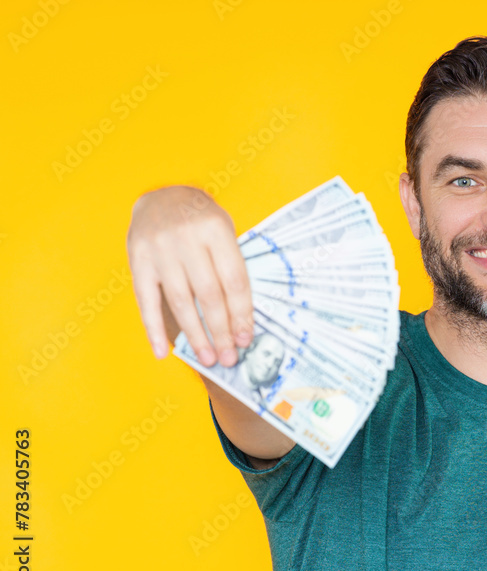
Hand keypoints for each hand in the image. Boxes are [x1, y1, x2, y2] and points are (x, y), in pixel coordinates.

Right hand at [126, 186, 252, 366]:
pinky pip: (146, 301)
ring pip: (180, 302)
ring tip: (208, 358)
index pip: (234, 281)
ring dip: (195, 335)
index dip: (241, 314)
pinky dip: (153, 329)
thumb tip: (240, 320)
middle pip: (209, 295)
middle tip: (229, 358)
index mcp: (215, 229)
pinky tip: (162, 351)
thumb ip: (230, 267)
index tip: (246, 339)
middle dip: (221, 331)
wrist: (161, 194)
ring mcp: (159, 250)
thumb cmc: (201, 220)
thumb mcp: (224, 230)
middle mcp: (186, 239)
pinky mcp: (138, 261)